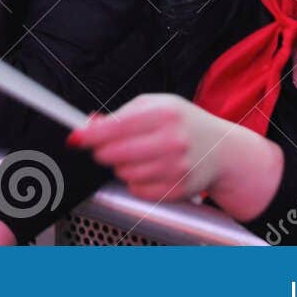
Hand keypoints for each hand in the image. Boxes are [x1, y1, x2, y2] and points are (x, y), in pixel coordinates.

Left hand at [70, 93, 232, 203]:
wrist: (221, 150)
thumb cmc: (183, 123)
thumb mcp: (155, 105)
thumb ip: (120, 114)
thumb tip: (88, 125)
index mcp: (165, 113)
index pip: (116, 127)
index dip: (90, 135)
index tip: (76, 138)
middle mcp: (173, 140)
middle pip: (115, 154)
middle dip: (104, 151)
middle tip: (109, 147)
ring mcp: (177, 168)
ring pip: (124, 173)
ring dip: (122, 166)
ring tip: (141, 156)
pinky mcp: (178, 190)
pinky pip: (138, 190)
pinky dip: (137, 182)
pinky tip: (151, 170)